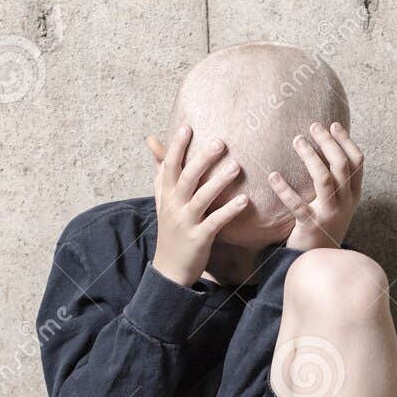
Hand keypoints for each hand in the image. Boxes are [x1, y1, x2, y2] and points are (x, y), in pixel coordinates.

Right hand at [144, 126, 249, 285]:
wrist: (169, 270)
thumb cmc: (171, 230)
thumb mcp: (162, 199)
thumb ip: (161, 171)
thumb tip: (152, 141)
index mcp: (166, 195)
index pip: (169, 166)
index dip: (176, 146)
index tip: (187, 126)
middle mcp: (173, 207)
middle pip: (186, 178)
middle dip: (202, 159)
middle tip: (220, 141)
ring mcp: (185, 223)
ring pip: (201, 198)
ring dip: (219, 181)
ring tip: (236, 166)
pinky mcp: (198, 239)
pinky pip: (215, 222)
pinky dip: (229, 210)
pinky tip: (244, 200)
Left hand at [269, 122, 363, 251]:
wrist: (320, 260)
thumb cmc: (325, 225)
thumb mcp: (338, 203)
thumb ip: (337, 181)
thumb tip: (327, 147)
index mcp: (353, 195)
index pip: (357, 162)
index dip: (346, 141)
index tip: (332, 124)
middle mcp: (345, 203)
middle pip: (341, 165)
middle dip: (328, 142)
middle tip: (312, 126)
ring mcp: (329, 214)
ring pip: (324, 178)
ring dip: (310, 156)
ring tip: (297, 140)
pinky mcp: (310, 226)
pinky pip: (297, 204)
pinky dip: (284, 188)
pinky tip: (273, 176)